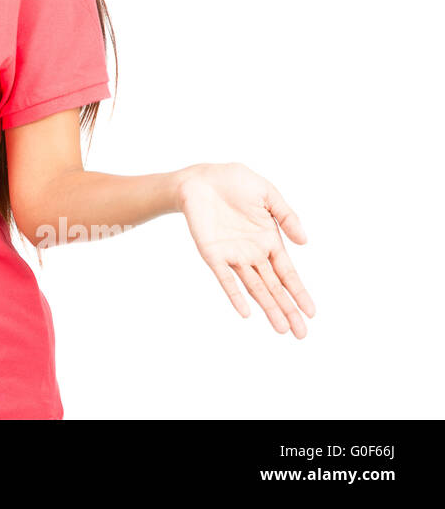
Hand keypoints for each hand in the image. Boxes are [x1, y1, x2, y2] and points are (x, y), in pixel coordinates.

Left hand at [177, 162, 315, 337]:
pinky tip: (246, 312)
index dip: (299, 292)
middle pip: (274, 287)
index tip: (312, 312)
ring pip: (254, 288)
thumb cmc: (234, 183)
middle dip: (288, 309)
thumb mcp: (268, 194)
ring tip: (282, 329)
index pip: (287, 273)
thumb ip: (287, 216)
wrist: (199, 178)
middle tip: (302, 334)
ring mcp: (233, 255)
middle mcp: (252, 253)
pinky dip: (235, 295)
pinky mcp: (212, 253)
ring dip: (268, 308)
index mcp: (268, 241)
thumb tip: (305, 242)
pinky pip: (225, 278)